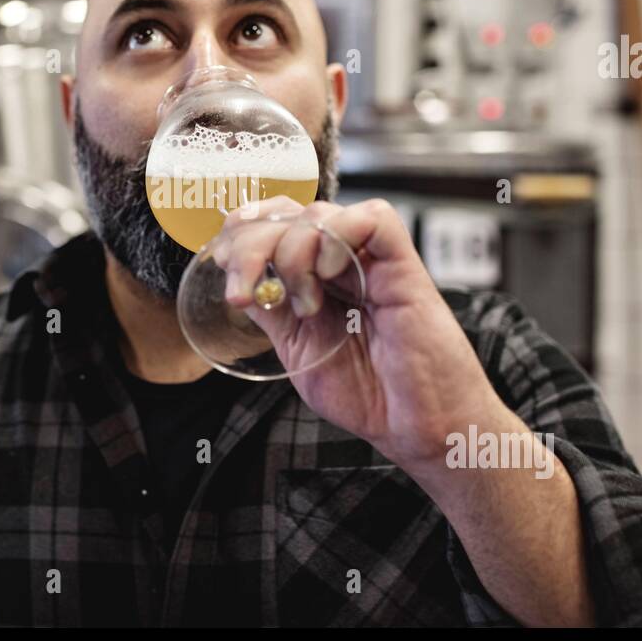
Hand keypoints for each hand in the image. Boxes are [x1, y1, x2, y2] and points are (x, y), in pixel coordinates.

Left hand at [210, 197, 499, 470]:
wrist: (418, 428)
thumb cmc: (372, 396)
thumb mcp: (300, 351)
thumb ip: (272, 314)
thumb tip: (236, 282)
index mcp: (319, 279)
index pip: (277, 225)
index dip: (244, 231)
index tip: (223, 263)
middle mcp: (345, 263)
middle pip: (290, 212)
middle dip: (252, 242)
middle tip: (243, 288)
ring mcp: (374, 262)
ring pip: (322, 213)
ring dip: (292, 252)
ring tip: (304, 304)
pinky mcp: (405, 268)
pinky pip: (374, 218)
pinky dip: (339, 236)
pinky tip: (328, 275)